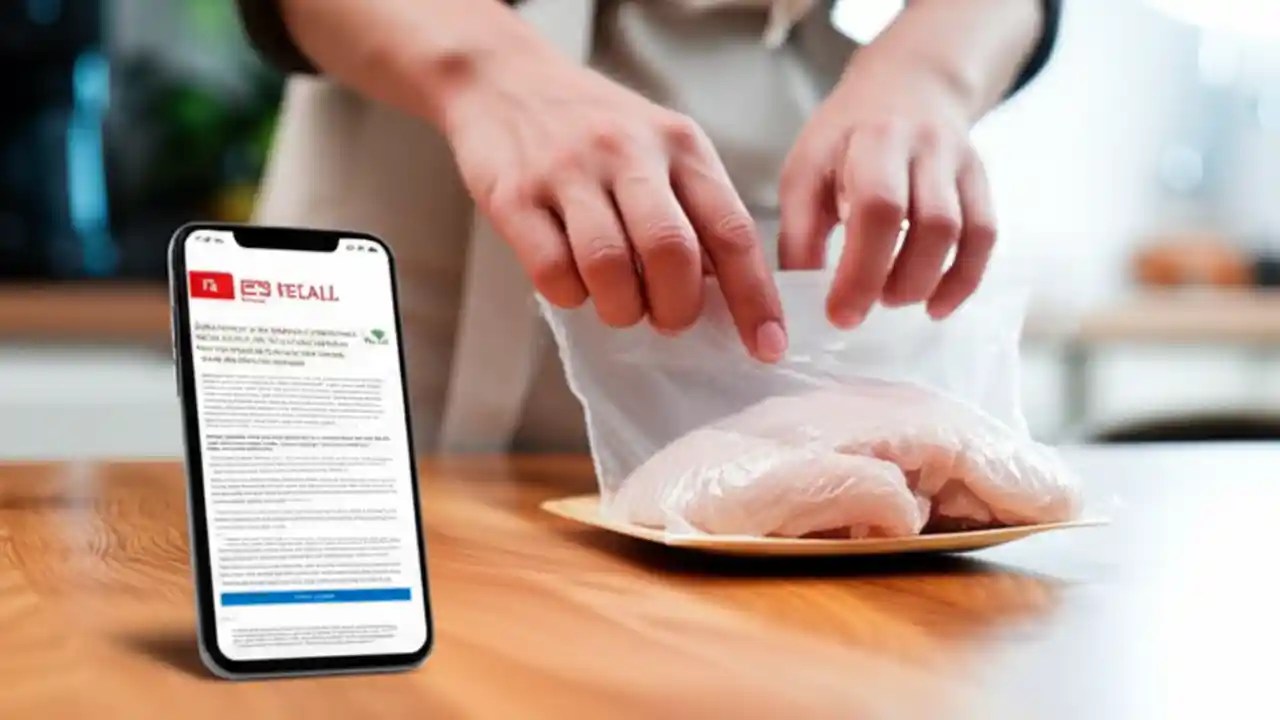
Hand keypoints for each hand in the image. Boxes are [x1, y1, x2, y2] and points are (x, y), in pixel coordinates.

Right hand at [442, 49, 786, 361]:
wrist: (502, 79)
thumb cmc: (593, 127)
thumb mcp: (658, 147)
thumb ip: (693, 209)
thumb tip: (724, 296)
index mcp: (680, 144)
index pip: (731, 229)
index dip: (753, 297)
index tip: (768, 345)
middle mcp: (628, 151)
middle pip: (672, 251)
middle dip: (677, 308)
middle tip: (668, 319)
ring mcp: (568, 170)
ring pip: (609, 267)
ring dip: (622, 308)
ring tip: (619, 305)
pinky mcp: (514, 195)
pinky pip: (552, 271)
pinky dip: (570, 295)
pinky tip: (572, 281)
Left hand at [778, 66, 996, 326]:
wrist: (910, 84)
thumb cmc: (846, 138)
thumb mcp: (806, 170)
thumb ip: (799, 231)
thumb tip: (796, 297)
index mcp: (870, 140)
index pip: (877, 209)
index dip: (861, 270)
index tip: (839, 313)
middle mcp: (923, 146)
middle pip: (930, 222)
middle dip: (896, 281)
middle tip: (863, 310)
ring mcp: (957, 162)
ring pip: (960, 231)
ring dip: (926, 281)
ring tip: (892, 299)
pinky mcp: (979, 180)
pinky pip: (985, 236)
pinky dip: (963, 279)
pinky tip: (936, 305)